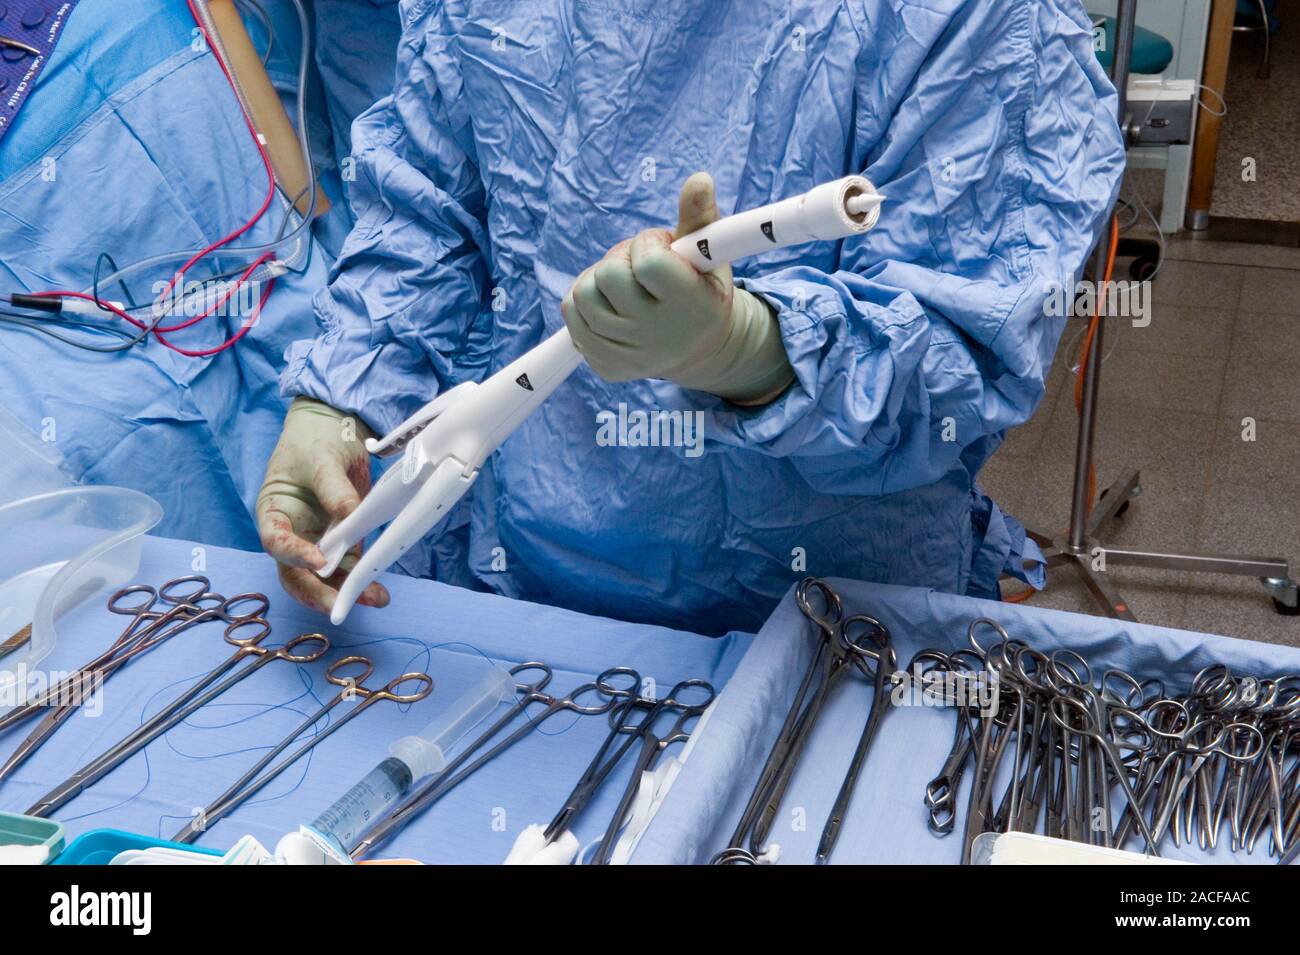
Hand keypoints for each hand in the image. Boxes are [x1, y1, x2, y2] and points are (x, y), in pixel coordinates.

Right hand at [256, 398, 390, 614]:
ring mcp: (319, 540)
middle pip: (296, 574)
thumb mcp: (321, 458)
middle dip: (318, 593)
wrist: (333, 430)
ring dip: (347, 592)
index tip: (318, 562)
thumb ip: (332, 488)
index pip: (276, 542)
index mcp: (275, 512)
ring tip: (375, 599)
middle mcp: (293, 533)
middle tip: (341, 606)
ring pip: (325, 578)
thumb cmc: (314, 442)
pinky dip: (362, 581)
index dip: (294, 555)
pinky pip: (349, 568)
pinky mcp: (344, 541)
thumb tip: (349, 515)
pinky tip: (379, 592)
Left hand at [562, 172, 793, 403]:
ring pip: (582, 294)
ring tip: (625, 284)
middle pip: (608, 275)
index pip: (647, 261)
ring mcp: (628, 353)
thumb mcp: (710, 256)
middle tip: (641, 266)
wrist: (699, 349)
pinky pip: (570, 316)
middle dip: (621, 259)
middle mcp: (656, 334)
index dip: (647, 244)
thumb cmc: (702, 290)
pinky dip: (585, 300)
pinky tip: (610, 303)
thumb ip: (699, 217)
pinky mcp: (605, 365)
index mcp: (690, 305)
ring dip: (599, 279)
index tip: (662, 247)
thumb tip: (698, 179)